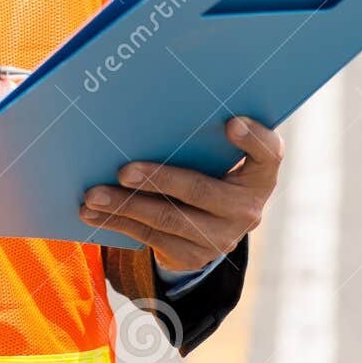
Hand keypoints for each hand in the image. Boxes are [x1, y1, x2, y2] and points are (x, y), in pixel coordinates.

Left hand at [78, 116, 283, 270]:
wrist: (214, 223)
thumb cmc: (211, 168)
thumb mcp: (219, 153)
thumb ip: (205, 134)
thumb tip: (152, 106)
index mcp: (260, 173)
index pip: (268, 153)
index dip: (253, 138)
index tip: (231, 123)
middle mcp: (248, 208)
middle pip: (200, 190)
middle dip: (158, 180)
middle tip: (123, 170)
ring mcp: (222, 237)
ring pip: (168, 219)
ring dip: (125, 206)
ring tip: (93, 195)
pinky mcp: (195, 256)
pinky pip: (151, 237)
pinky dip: (119, 223)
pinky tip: (93, 213)